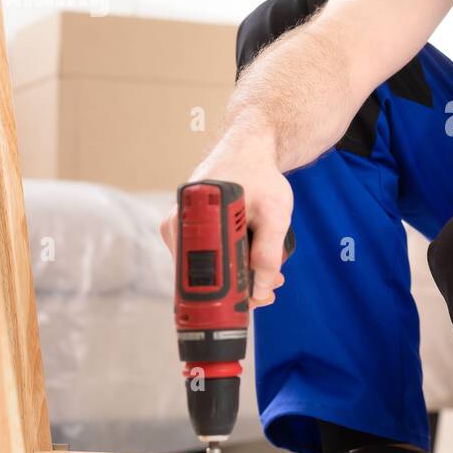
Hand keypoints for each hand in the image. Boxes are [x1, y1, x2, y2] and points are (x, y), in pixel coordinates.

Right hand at [160, 126, 294, 308]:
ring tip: (270, 274)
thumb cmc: (260, 176)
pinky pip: (207, 256)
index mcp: (190, 218)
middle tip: (271, 288)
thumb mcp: (274, 214)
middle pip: (203, 275)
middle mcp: (178, 225)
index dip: (229, 293)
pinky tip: (252, 260)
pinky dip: (230, 263)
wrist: (248, 150)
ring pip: (206, 268)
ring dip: (239, 276)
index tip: (254, 302)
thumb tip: (260, 291)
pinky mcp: (188, 229)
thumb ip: (268, 254)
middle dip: (240, 287)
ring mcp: (181, 228)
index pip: (203, 273)